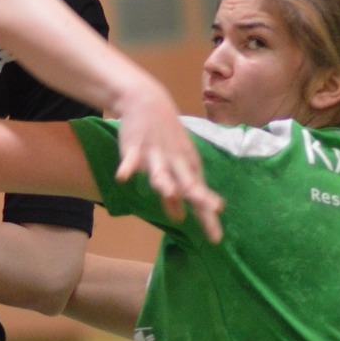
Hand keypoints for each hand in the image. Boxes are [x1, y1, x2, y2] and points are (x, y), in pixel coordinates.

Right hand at [109, 81, 223, 242]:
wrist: (148, 101)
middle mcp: (175, 162)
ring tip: (170, 195)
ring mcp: (155, 154)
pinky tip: (123, 178)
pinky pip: (131, 159)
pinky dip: (128, 167)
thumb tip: (179, 217)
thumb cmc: (165, 138)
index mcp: (187, 166)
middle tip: (213, 210)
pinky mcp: (134, 147)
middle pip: (188, 183)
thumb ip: (176, 191)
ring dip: (165, 184)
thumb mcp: (174, 164)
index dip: (207, 215)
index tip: (216, 238)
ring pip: (161, 172)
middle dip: (200, 197)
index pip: (200, 194)